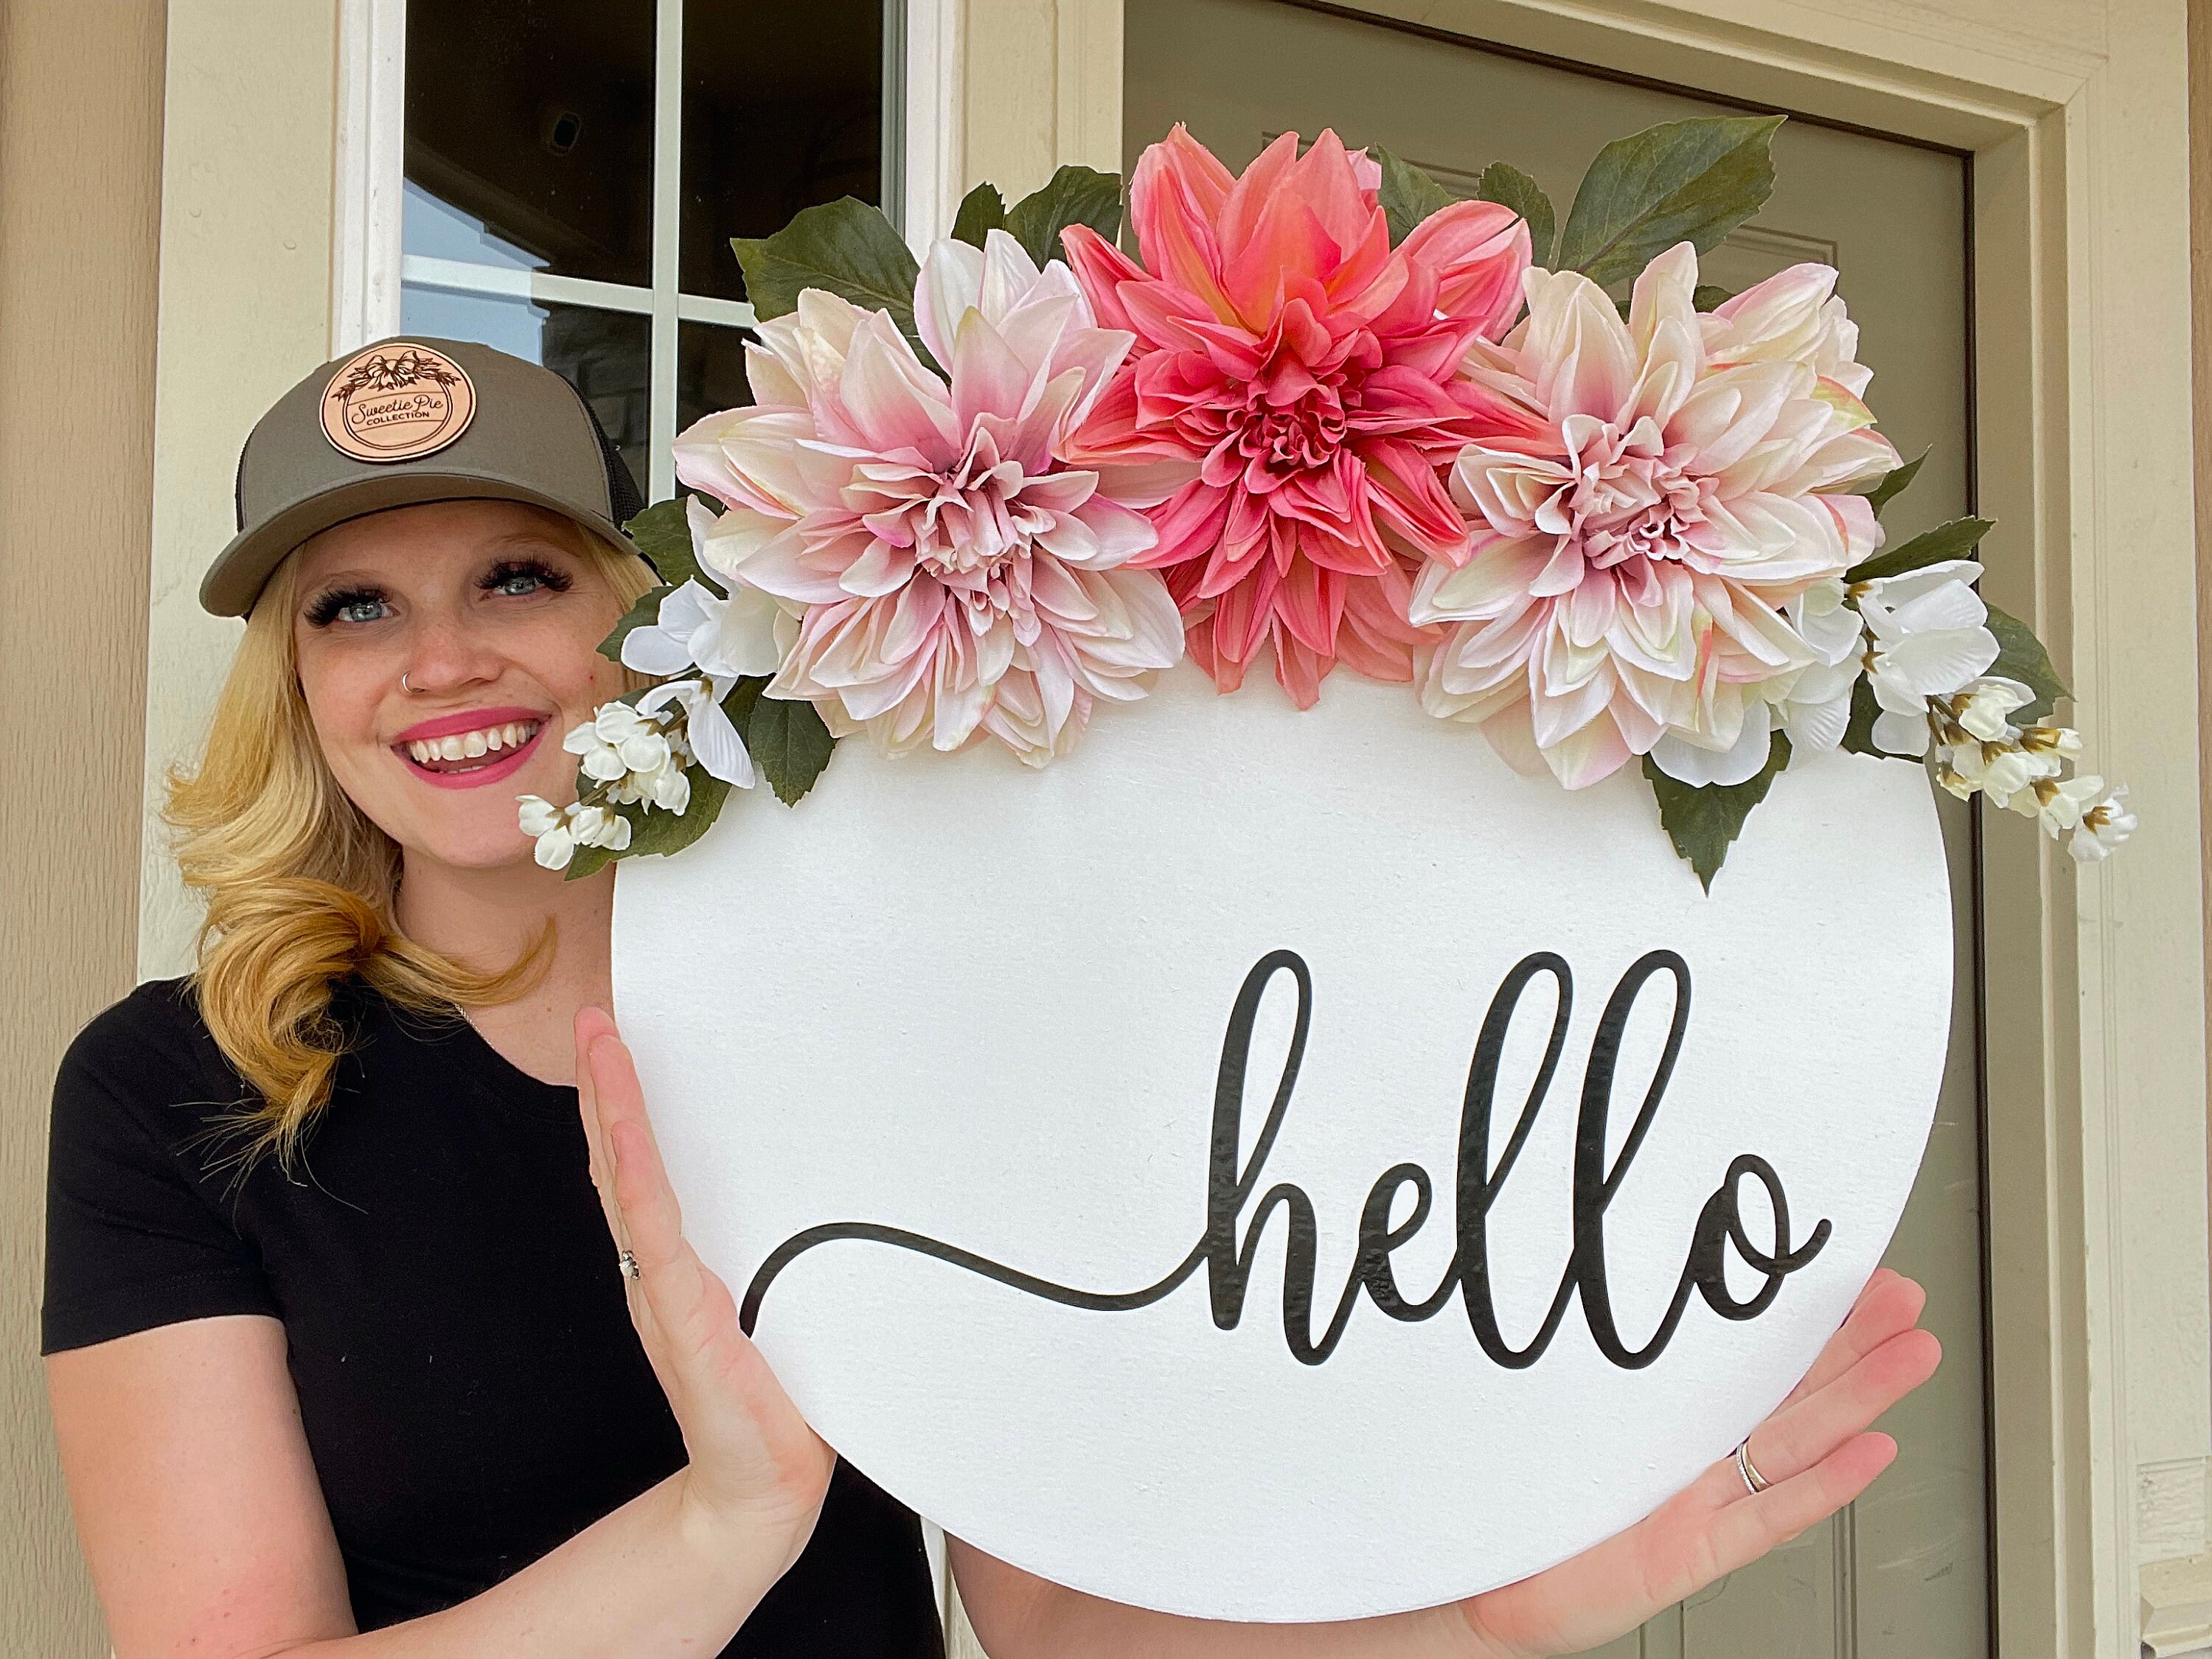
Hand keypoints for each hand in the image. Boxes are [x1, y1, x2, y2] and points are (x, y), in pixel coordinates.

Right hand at [574, 1007, 834, 1566]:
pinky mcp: (691, 1333)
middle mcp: (662, 1274)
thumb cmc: (776, 1400)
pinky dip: (638, 1198)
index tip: (611, 1039)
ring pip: (632, 1191)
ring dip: (615, 1118)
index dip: (623, 1105)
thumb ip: (780, 1254)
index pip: (642, 1169)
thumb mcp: (780, 1304)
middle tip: (594, 1019)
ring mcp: (669, 1300)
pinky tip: (624, 1151)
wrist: (762, 1493)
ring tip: (603, 1053)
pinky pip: (658, 1253)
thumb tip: (822, 1193)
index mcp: (680, 1266)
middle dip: (608, 1089)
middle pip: (622, 1165)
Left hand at [1452, 1269, 1940, 1656]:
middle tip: (1908, 1300)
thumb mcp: (1567, 1410)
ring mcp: (1702, 1506)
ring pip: (1796, 1443)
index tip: (1854, 1271)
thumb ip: (1596, 1361)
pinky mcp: (1688, 1552)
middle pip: (1793, 1395)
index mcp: (1674, 1422)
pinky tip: (1872, 1451)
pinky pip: (1765, 1517)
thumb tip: (1603, 1277)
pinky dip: (1822, 1487)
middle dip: (1856, 1347)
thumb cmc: (1527, 1502)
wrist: (1490, 1586)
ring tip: (1914, 1355)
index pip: (1757, 1362)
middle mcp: (1699, 1461)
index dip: (1808, 1321)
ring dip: (1860, 1400)